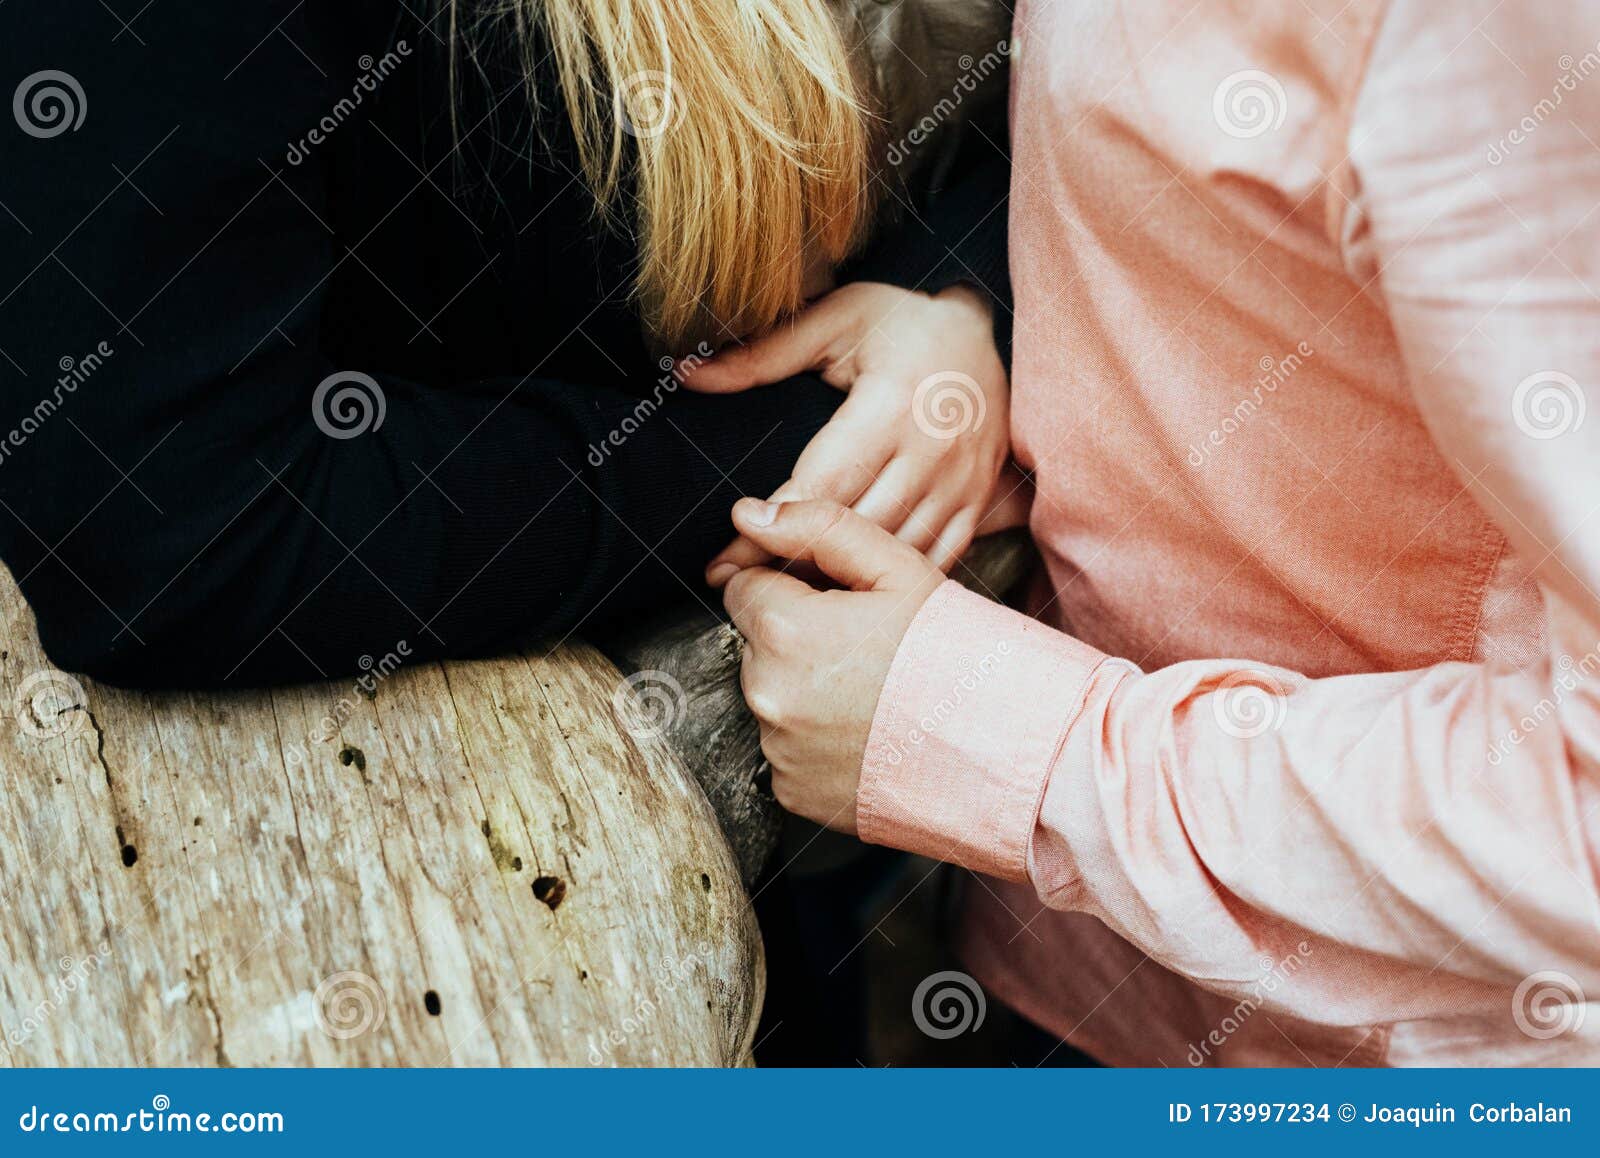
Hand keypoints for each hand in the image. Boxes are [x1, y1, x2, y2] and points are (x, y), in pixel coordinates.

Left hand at [678, 281, 1011, 584]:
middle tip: (738, 592)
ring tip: (783, 605)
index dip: (771, 529)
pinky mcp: (978, 504)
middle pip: (856, 529)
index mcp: (893, 404)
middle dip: (794, 565)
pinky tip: (848, 597)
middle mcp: (933, 450)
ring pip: (896, 555)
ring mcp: (962, 483)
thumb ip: (764, 354)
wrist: (987, 334)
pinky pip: (934, 560)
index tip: (724, 559)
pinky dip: (892, 585)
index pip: (822, 485)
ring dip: (841, 584)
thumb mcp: (834, 320)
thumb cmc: (899, 324)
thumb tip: (689, 373)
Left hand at [721, 497, 942, 834]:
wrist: (1001, 749)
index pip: (745, 588)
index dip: (791, 588)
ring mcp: (778, 749)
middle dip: (796, 638)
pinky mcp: (792, 792)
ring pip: (772, 696)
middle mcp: (768, 693)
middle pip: (757, 644)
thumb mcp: (898, 567)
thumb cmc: (955, 650)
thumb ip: (818, 528)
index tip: (838, 604)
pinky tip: (866, 734)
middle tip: (866, 650)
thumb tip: (747, 514)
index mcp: (785, 628)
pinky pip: (787, 750)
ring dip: (805, 689)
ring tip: (872, 695)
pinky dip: (816, 741)